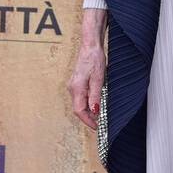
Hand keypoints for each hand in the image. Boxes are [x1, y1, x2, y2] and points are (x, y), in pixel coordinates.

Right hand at [68, 9, 107, 130]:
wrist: (90, 45)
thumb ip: (95, 95)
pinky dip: (88, 103)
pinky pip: (81, 97)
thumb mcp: (99, 78)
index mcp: (76, 89)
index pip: (79, 111)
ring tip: (100, 115)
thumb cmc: (94, 59)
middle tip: (100, 123)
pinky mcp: (77, 82)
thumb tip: (94, 110)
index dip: (88, 121)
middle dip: (89, 118)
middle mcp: (72, 88)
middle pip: (79, 109)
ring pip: (80, 103)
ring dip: (89, 111)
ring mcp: (74, 85)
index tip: (96, 127)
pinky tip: (96, 103)